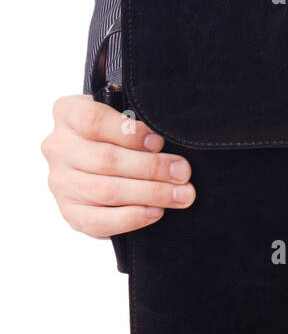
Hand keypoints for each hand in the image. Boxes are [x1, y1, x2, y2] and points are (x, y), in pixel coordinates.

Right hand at [42, 94, 195, 237]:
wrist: (95, 155)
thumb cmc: (115, 130)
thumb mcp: (121, 112)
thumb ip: (136, 120)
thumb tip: (164, 139)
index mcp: (67, 112)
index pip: (93, 121)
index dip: (130, 133)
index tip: (159, 142)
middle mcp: (58, 147)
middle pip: (106, 160)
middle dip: (151, 167)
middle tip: (182, 172)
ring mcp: (60, 182)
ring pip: (106, 191)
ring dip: (150, 193)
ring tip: (180, 194)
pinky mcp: (69, 211)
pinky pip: (98, 221)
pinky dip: (131, 218)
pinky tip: (155, 211)